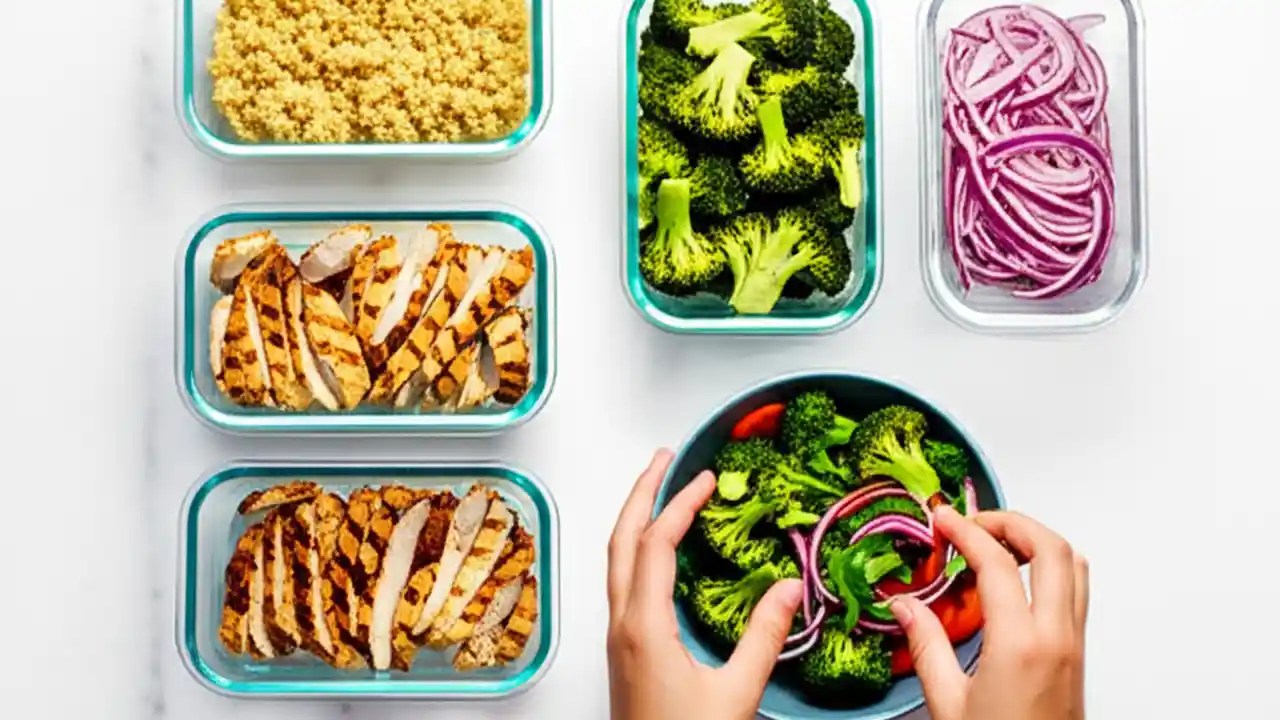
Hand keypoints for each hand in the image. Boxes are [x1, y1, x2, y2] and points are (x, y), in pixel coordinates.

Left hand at [607, 450, 803, 719]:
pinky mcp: (622, 650)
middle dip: (640, 492)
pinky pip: (622, 582)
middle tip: (664, 458)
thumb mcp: (736, 694)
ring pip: (615, 560)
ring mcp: (617, 638)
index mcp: (643, 627)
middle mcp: (621, 626)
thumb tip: (789, 586)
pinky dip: (638, 550)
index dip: (680, 503)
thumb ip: (764, 637)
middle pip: (620, 540)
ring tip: (661, 491)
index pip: (656, 543)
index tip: (706, 477)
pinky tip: (661, 554)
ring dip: (635, 518)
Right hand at [891, 506, 1088, 719]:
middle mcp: (1057, 637)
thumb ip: (926, 644)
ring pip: (1073, 563)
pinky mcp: (1079, 654)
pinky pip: (1076, 588)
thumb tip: (903, 604)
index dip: (966, 531)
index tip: (941, 520)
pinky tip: (1017, 576)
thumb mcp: (947, 702)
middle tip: (972, 522)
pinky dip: (1050, 564)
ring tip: (995, 540)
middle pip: (1051, 548)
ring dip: (1036, 539)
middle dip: (1010, 521)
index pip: (998, 562)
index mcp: (1020, 645)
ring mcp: (1074, 644)